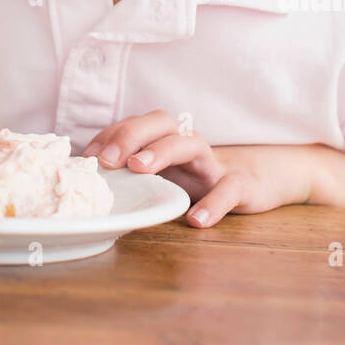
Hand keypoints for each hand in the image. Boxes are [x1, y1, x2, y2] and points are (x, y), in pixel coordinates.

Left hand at [81, 110, 318, 226]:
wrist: (257, 182)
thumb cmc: (198, 180)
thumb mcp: (166, 175)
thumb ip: (135, 173)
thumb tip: (88, 183)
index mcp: (167, 141)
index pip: (135, 125)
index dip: (110, 135)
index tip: (87, 155)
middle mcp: (188, 145)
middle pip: (160, 123)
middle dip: (130, 135)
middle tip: (107, 159)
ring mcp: (214, 164)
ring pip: (190, 143)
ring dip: (162, 151)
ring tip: (139, 168)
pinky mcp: (241, 185)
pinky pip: (228, 190)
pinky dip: (213, 204)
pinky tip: (197, 221)